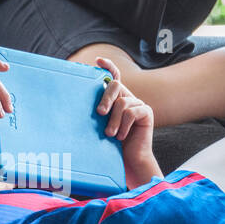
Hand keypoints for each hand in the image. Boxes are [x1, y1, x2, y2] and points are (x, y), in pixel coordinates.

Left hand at [94, 57, 158, 183]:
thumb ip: (98, 114)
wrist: (129, 162)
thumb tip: (77, 103)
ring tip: (111, 135)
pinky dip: (124, 125)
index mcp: (116, 99)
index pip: (114, 78)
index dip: (108, 67)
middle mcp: (128, 99)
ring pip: (121, 102)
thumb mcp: (100, 127)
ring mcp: (138, 105)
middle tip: (99, 113)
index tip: (98, 61)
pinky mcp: (147, 113)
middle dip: (105, 97)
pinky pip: (131, 112)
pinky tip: (122, 136)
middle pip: (115, 85)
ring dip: (113, 121)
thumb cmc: (111, 147)